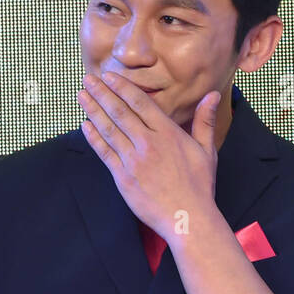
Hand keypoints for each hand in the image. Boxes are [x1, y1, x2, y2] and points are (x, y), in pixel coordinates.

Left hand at [78, 72, 220, 240]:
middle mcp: (148, 143)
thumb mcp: (206, 149)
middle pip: (120, 111)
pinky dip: (94, 137)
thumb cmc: (200, 185)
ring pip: (108, 129)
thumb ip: (205, 120)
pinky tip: (85, 125)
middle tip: (88, 79)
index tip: (109, 76)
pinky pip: (104, 153)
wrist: (188, 218)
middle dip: (102, 93)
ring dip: (93, 110)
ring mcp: (133, 160)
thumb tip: (212, 95)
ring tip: (81, 96)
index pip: (140, 102)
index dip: (122, 87)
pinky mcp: (123, 177)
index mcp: (168, 133)